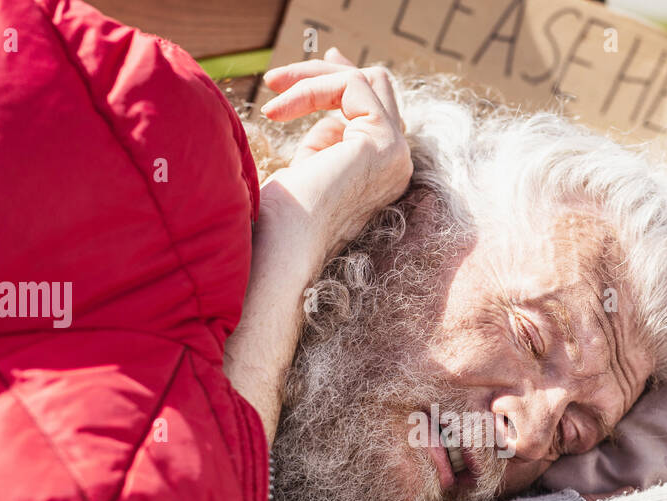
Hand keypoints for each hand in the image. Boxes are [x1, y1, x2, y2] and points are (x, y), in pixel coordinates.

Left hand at [224, 50, 410, 440]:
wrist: (276, 261)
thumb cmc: (274, 230)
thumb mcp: (300, 171)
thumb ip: (320, 140)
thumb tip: (313, 108)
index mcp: (376, 176)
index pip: (368, 113)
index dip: (333, 85)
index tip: (287, 81)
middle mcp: (394, 168)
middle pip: (376, 90)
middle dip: (329, 72)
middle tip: (279, 77)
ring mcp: (395, 157)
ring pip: (368, 81)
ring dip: (314, 75)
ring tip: (271, 90)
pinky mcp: (383, 146)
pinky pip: (353, 87)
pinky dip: (311, 87)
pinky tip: (276, 111)